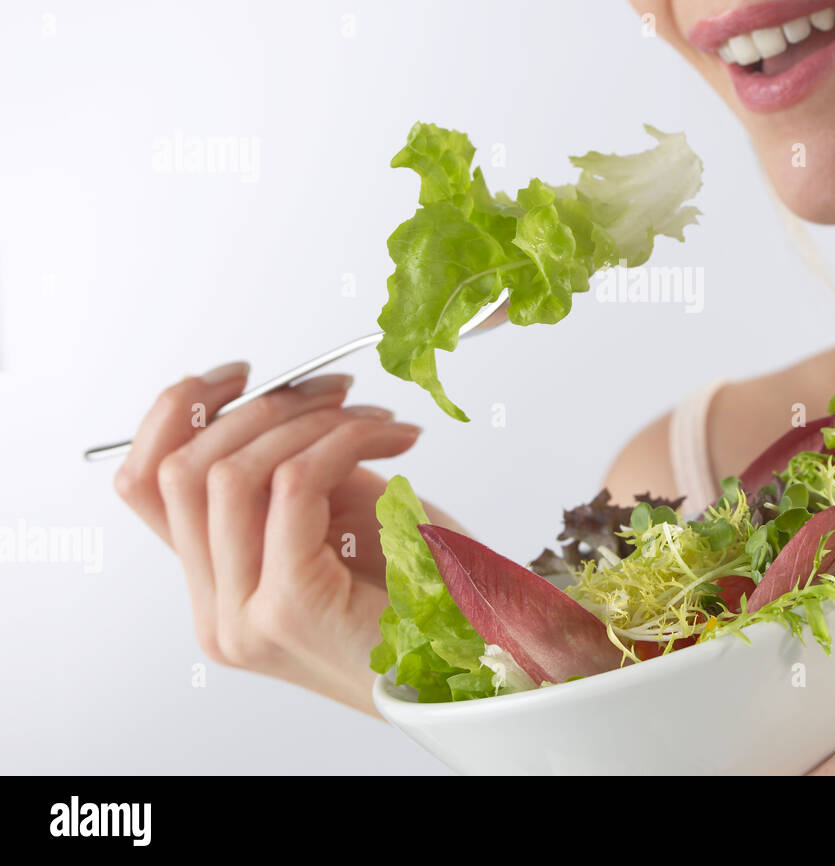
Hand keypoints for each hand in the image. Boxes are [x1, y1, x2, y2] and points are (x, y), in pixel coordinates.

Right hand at [112, 363, 422, 715]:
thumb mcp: (342, 523)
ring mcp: (244, 617)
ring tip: (377, 417)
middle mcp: (217, 613)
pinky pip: (293, 485)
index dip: (177, 412)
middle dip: (263, 406)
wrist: (481, 668)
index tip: (242, 374)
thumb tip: (275, 400)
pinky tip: (395, 438)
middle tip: (337, 389)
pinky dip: (343, 440)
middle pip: (179, 471)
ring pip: (229, 473)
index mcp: (217, 593)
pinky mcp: (291, 605)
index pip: (144, 485)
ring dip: (311, 419)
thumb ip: (290, 478)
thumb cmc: (426, 599)